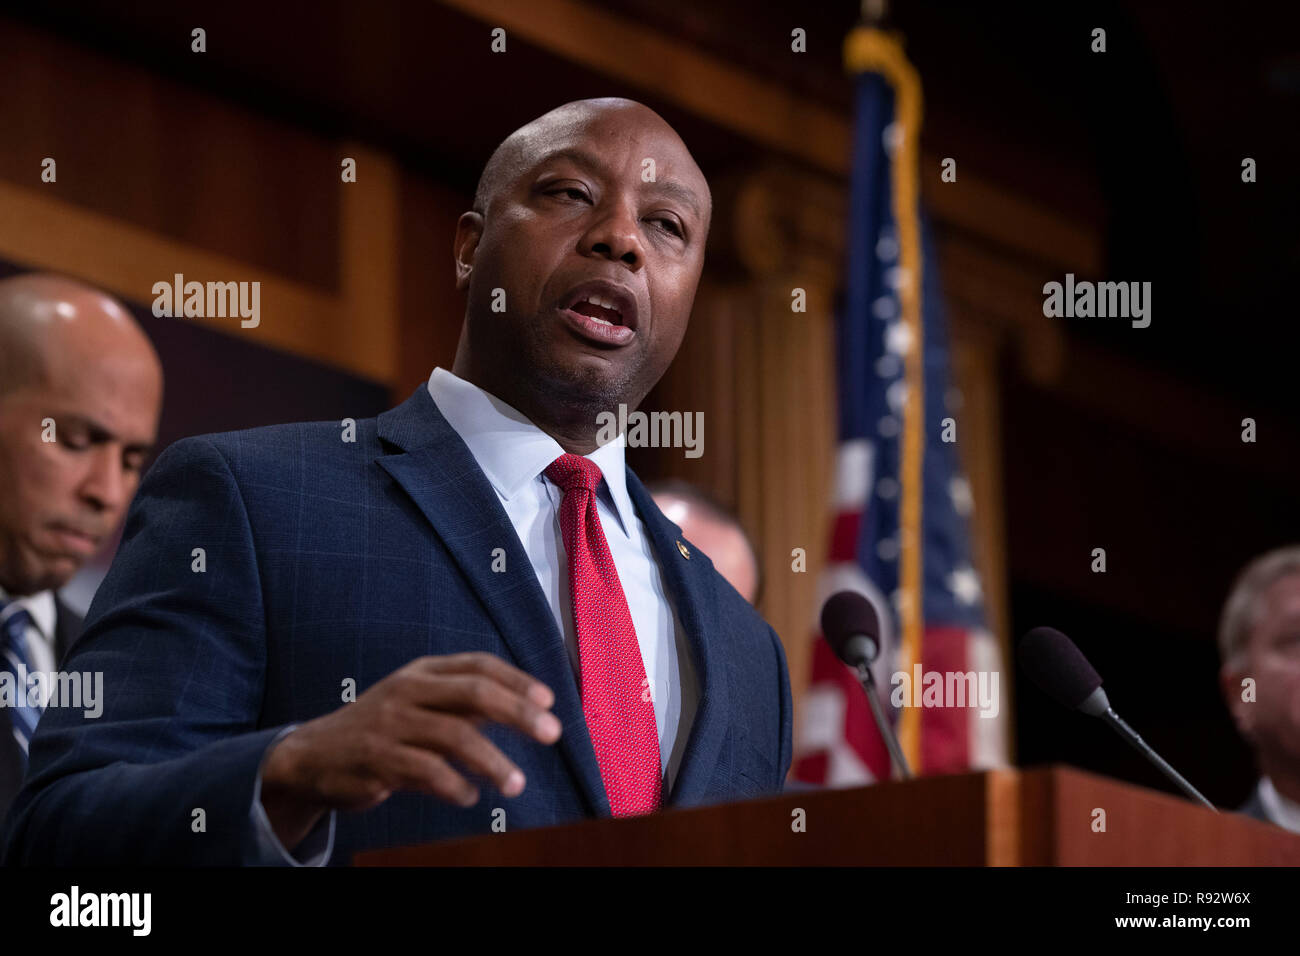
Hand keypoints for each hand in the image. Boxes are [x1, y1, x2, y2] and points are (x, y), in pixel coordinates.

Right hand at [259, 653, 560, 850]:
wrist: (313, 755)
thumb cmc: (383, 728)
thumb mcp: (420, 702)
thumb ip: (465, 702)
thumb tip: (526, 706)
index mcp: (423, 671)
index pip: (479, 665)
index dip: (518, 680)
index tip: (549, 700)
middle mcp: (408, 690)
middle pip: (474, 693)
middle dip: (518, 712)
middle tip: (552, 734)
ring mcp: (391, 723)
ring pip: (454, 735)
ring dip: (493, 761)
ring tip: (516, 784)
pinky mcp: (377, 759)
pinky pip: (427, 771)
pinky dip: (456, 785)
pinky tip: (471, 795)